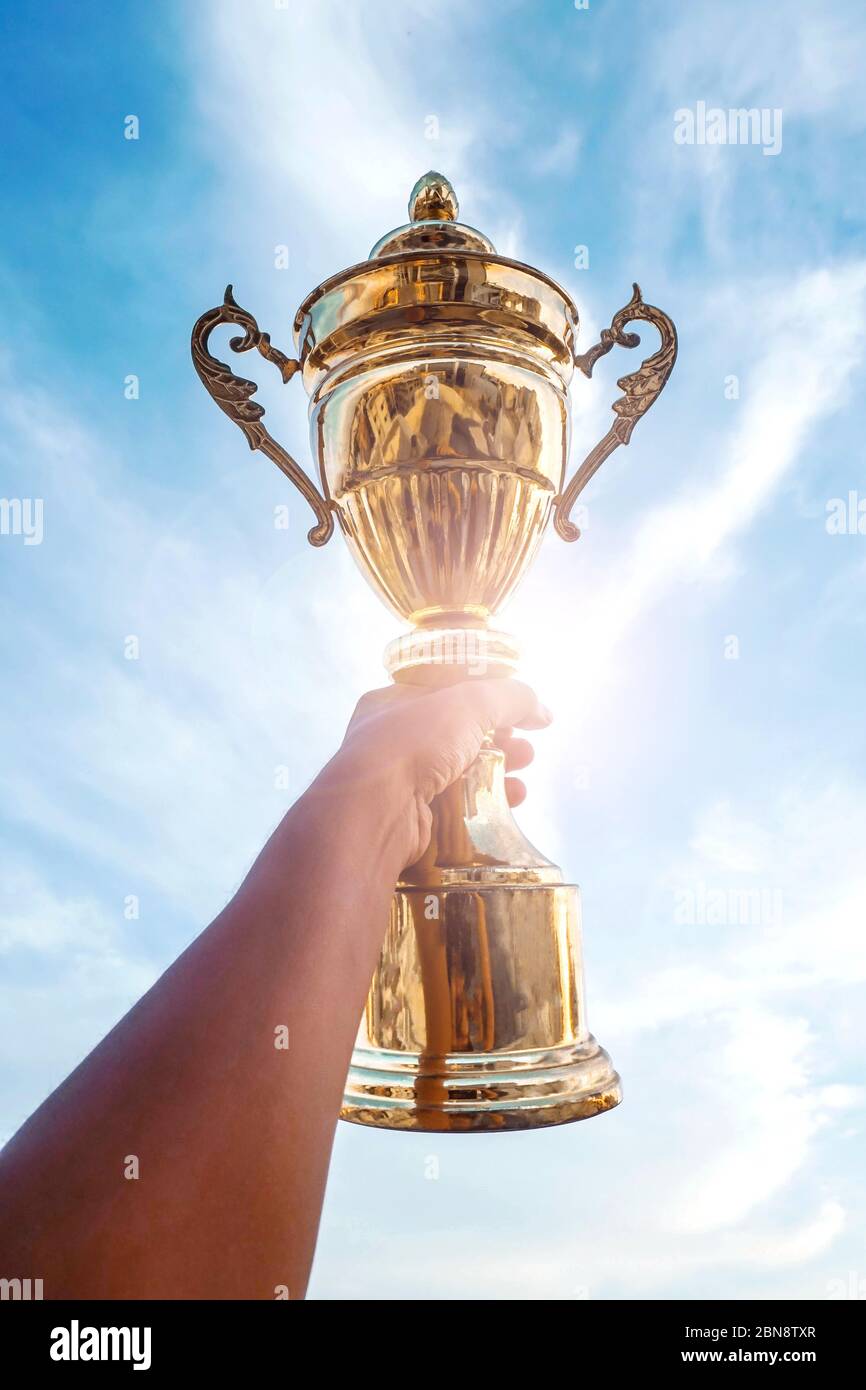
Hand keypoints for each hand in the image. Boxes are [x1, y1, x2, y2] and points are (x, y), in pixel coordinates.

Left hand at [328, 679, 552, 867]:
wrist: (374, 813)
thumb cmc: (413, 744)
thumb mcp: (468, 703)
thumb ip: (509, 698)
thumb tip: (542, 710)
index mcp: (393, 702)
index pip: (446, 694)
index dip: (485, 699)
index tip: (516, 711)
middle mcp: (392, 740)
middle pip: (457, 735)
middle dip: (499, 738)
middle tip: (525, 746)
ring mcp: (399, 782)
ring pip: (458, 771)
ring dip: (497, 769)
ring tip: (524, 770)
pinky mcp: (411, 818)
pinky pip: (456, 804)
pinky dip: (486, 800)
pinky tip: (512, 800)